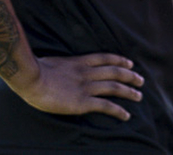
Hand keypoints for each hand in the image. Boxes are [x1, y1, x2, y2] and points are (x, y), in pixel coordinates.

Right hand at [13, 52, 143, 119]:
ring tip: (139, 96)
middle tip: (141, 80)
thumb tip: (58, 68)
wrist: (31, 78)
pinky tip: (126, 115)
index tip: (130, 63)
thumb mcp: (52, 61)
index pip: (105, 58)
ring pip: (114, 87)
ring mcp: (86, 87)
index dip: (120, 60)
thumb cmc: (34, 70)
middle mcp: (87, 73)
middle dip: (130, 76)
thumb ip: (61, 66)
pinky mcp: (82, 102)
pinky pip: (105, 106)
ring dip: (129, 92)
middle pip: (114, 72)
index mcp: (79, 62)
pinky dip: (118, 110)